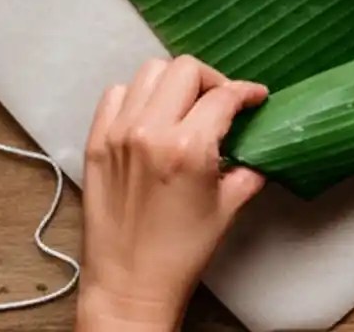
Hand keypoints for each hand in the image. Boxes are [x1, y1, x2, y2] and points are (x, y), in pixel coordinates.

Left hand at [77, 56, 267, 331]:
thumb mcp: (227, 208)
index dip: (246, 92)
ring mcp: (118, 134)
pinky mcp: (96, 143)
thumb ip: (248, 171)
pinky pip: (115, 95)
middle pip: (185, 70)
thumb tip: (257, 150)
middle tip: (220, 102)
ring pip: (149, 73)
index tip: (254, 97)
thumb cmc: (180, 253)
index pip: (223, 96)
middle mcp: (150, 131)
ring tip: (185, 105)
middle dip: (211, 80)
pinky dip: (136, 96)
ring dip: (173, 83)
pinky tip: (150, 115)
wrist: (131, 284)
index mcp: (188, 148)